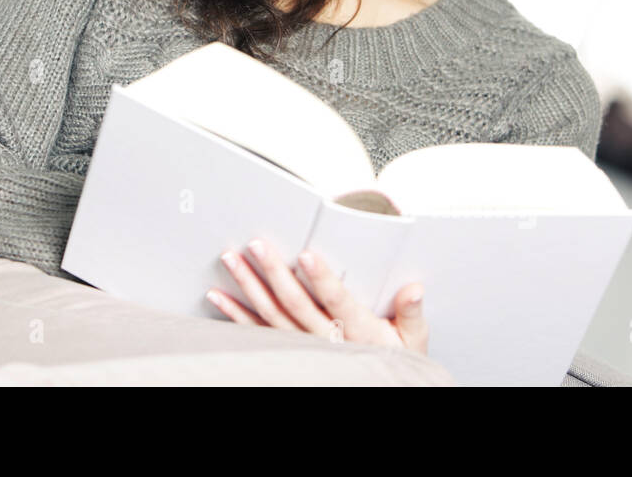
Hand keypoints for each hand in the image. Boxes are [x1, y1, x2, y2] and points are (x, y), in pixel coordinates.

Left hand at [207, 237, 427, 353]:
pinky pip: (255, 332)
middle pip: (295, 304)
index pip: (337, 302)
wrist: (376, 386)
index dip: (321, 279)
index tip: (306, 255)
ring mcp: (301, 347)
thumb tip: (415, 289)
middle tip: (257, 244)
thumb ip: (412, 313)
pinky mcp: (284, 351)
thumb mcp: (412, 342)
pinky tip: (217, 296)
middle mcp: (326, 341)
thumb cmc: (393, 360)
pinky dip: (234, 314)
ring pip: (270, 315)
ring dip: (248, 286)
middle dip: (274, 272)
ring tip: (230, 259)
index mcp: (358, 332)